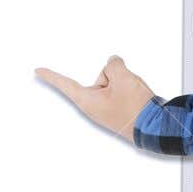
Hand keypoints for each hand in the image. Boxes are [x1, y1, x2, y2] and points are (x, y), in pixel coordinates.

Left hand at [34, 55, 153, 141]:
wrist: (156, 128)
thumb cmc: (136, 109)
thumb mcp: (123, 78)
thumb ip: (113, 65)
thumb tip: (113, 63)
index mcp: (87, 101)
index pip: (65, 84)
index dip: (50, 76)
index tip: (37, 71)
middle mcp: (94, 106)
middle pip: (100, 77)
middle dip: (114, 76)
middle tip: (126, 91)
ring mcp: (107, 109)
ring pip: (113, 81)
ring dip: (125, 82)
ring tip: (135, 96)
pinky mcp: (118, 109)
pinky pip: (122, 89)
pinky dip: (130, 89)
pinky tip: (138, 98)